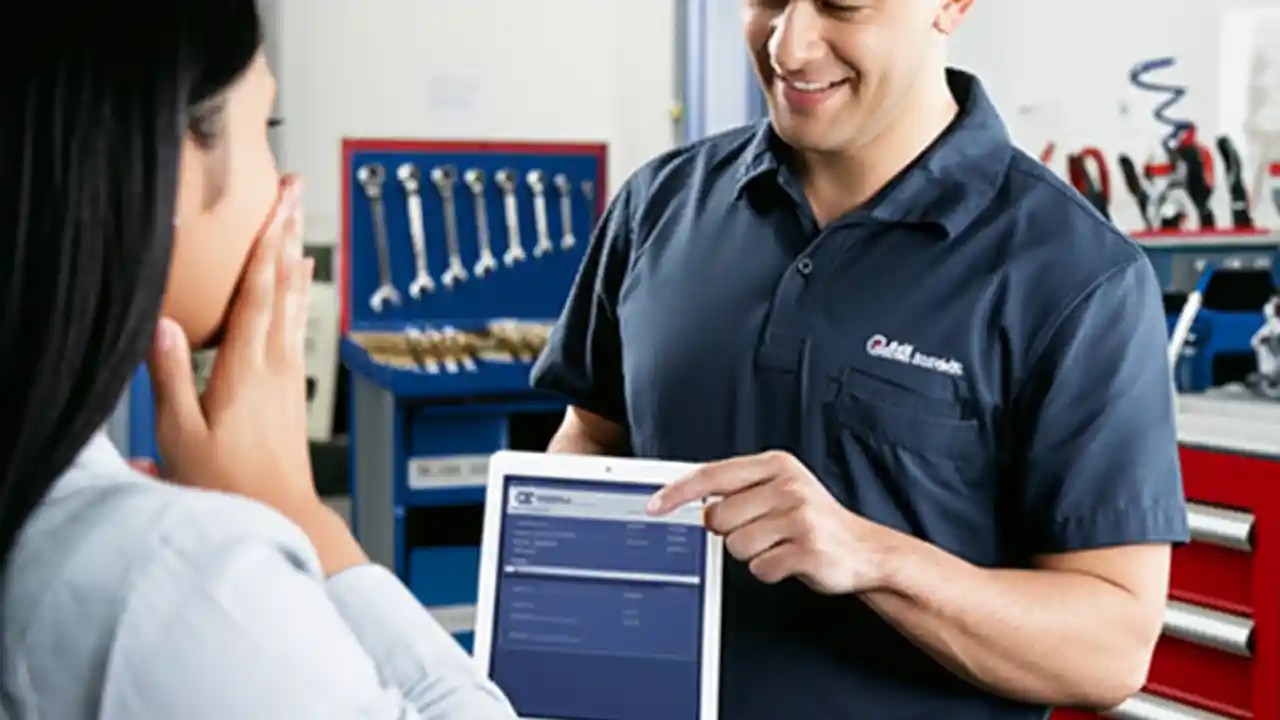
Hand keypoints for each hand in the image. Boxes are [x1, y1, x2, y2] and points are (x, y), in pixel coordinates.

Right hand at [147, 176, 364, 574]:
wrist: (282, 512)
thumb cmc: (229, 482)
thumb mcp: (183, 434)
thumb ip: (172, 376)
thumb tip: (163, 324)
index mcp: (246, 367)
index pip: (257, 291)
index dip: (265, 242)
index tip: (273, 203)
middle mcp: (275, 363)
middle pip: (283, 284)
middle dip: (286, 232)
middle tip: (293, 190)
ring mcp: (287, 374)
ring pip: (293, 301)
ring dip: (293, 256)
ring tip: (296, 221)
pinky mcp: (291, 387)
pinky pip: (295, 325)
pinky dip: (297, 294)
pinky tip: (299, 283)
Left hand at [647, 450, 888, 594]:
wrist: (863, 549)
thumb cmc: (812, 520)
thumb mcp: (779, 490)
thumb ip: (737, 490)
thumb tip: (688, 499)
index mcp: (776, 465)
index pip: (712, 474)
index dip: (678, 492)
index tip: (654, 506)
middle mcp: (788, 486)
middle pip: (718, 517)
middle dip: (730, 531)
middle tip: (761, 530)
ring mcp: (799, 518)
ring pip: (735, 546)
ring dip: (752, 553)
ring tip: (779, 545)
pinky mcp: (807, 550)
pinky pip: (759, 569)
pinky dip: (769, 571)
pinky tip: (790, 561)